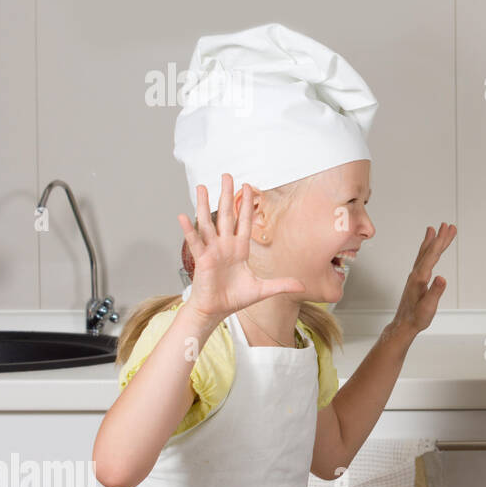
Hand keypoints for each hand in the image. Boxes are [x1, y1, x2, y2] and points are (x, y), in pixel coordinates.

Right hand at [178, 174, 304, 322]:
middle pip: (226, 215)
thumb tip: (302, 285)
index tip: (247, 187)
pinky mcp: (202, 260)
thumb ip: (281, 284)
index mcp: (239, 249)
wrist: (216, 311)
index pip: (245, 222)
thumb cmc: (234, 299)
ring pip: (208, 223)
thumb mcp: (263, 290)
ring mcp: (212, 251)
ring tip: (201, 187)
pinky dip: (189, 230)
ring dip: (204, 205)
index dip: (247, 205)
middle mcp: (225, 246)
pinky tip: (183, 216)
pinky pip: (196, 242)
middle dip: (227, 195)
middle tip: (226, 175)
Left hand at [392, 222, 456, 334]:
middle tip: (448, 225)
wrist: (404, 324)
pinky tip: (430, 249)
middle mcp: (416, 273)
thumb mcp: (428, 307)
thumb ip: (435, 292)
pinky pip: (423, 260)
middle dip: (439, 238)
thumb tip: (442, 278)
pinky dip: (427, 250)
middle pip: (429, 251)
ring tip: (436, 229)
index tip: (447, 229)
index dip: (440, 241)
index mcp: (420, 278)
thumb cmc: (416, 317)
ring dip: (432, 241)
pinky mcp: (416, 279)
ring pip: (425, 254)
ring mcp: (415, 275)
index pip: (432, 255)